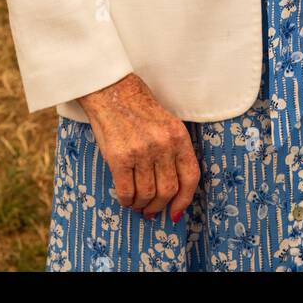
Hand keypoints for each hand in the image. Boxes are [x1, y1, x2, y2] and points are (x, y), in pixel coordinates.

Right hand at [78, 73, 200, 221]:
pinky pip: (126, 191)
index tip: (176, 211)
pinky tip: (126, 199)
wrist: (111, 91)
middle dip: (159, 206)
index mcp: (178, 136)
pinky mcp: (119, 158)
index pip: (190, 177)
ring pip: (146, 194)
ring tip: (137, 203)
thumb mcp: (166, 125)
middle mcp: (162, 145)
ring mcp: (141, 152)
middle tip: (151, 210)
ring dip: (141, 205)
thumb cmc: (139, 109)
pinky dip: (126, 200)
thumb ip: (173, 152)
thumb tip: (173, 190)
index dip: (185, 199)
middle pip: (167, 190)